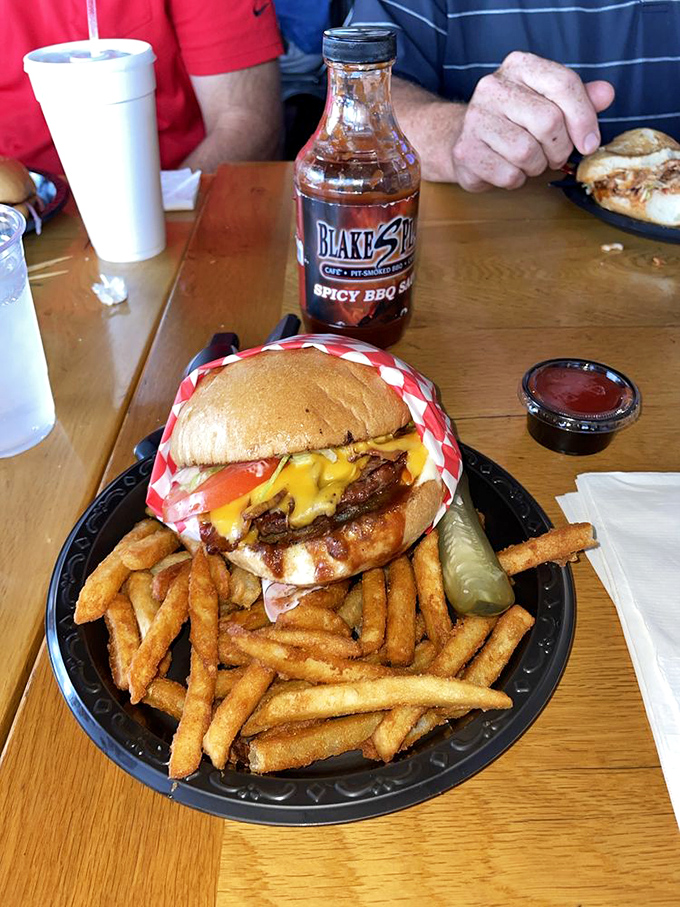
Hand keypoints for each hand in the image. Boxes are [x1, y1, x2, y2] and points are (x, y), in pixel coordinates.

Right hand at [452, 51, 614, 191]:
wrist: (466, 136)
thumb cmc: (514, 120)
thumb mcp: (548, 100)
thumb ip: (579, 98)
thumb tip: (606, 94)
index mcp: (519, 66)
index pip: (563, 84)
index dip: (584, 118)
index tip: (590, 143)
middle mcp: (493, 87)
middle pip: (548, 121)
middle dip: (560, 148)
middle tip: (555, 155)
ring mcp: (475, 119)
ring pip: (527, 152)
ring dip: (537, 166)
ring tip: (529, 161)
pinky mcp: (466, 151)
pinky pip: (508, 175)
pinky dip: (516, 179)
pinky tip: (508, 168)